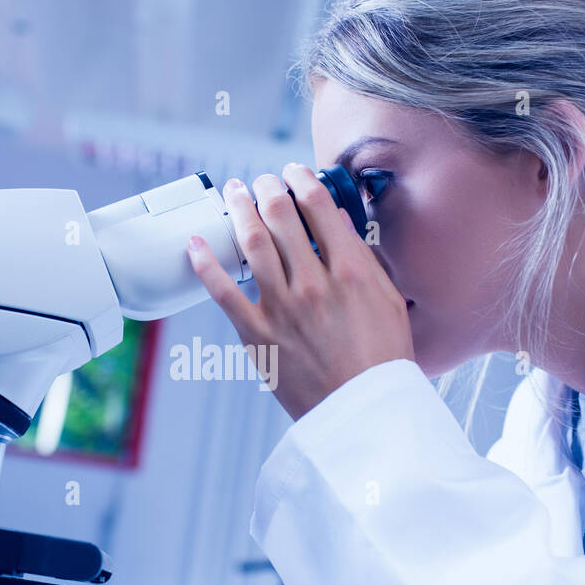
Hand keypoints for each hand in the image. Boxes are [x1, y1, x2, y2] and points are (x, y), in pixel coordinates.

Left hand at [186, 164, 414, 419]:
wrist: (363, 411)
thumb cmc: (382, 361)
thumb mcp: (389, 302)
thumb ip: (364, 261)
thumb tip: (339, 224)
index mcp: (350, 271)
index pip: (318, 207)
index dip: (301, 180)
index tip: (293, 173)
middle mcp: (313, 283)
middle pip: (280, 217)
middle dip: (267, 188)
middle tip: (261, 181)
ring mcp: (282, 308)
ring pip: (252, 243)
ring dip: (239, 210)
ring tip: (234, 194)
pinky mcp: (258, 335)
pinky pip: (223, 293)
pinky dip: (206, 264)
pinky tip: (195, 244)